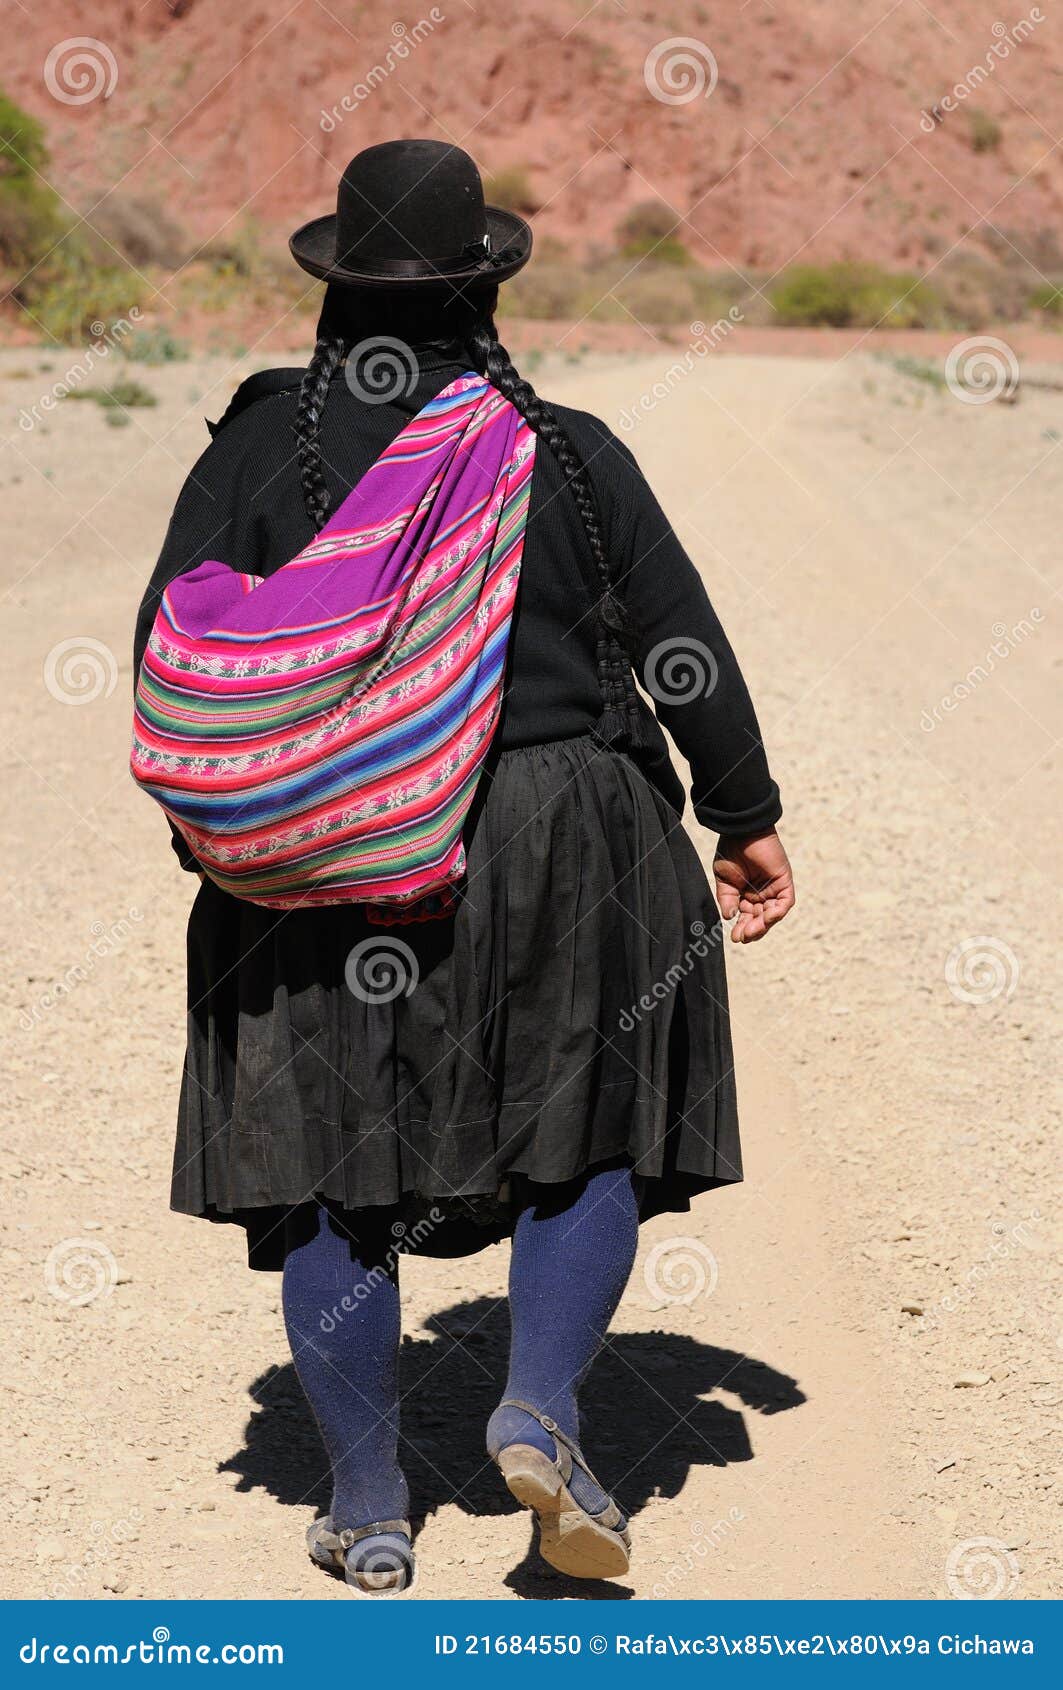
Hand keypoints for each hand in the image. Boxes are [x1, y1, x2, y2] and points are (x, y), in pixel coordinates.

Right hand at [713, 828, 794, 943]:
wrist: (741, 831)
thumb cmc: (731, 851)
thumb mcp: (724, 879)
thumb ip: (727, 898)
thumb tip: (728, 917)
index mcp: (746, 895)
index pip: (747, 918)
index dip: (742, 929)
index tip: (734, 938)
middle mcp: (761, 895)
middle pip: (760, 920)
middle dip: (752, 930)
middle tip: (742, 937)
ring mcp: (774, 889)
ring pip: (772, 915)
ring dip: (763, 925)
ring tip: (750, 931)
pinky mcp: (784, 882)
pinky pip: (785, 903)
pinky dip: (777, 913)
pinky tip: (766, 918)